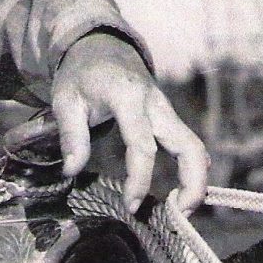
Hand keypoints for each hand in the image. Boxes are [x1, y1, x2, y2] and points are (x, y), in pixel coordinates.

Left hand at [52, 32, 208, 214]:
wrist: (99, 46)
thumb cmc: (81, 74)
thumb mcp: (65, 100)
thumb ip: (71, 135)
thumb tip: (72, 171)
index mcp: (127, 97)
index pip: (142, 145)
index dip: (139, 179)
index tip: (131, 206)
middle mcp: (155, 103)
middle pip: (188, 145)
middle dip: (192, 182)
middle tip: (179, 216)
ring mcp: (166, 110)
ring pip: (195, 146)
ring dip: (197, 180)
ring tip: (182, 212)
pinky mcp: (168, 117)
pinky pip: (188, 144)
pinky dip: (192, 169)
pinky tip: (182, 192)